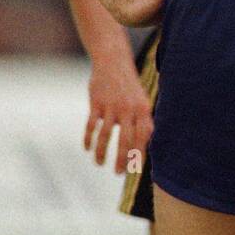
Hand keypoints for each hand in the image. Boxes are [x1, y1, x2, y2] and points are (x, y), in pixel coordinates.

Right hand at [83, 54, 153, 173]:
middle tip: (119, 173)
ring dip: (102, 153)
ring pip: (105, 136)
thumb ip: (144, 120)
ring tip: (99, 164)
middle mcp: (128, 109)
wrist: (113, 61)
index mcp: (143, 110)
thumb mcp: (142, 100)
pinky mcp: (97, 103)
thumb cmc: (129, 85)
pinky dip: (88, 139)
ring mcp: (111, 106)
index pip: (143, 138)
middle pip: (125, 141)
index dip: (139, 155)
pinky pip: (92, 125)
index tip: (135, 169)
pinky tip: (87, 148)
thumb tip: (146, 144)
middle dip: (122, 160)